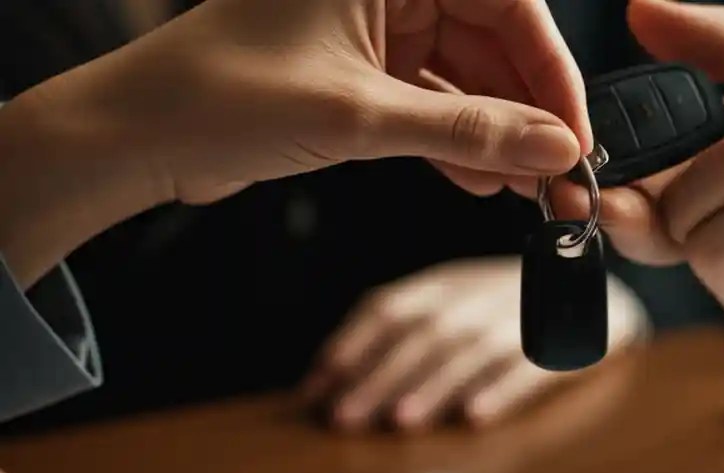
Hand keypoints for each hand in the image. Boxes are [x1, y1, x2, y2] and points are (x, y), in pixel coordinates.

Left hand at [0, 0, 590, 286]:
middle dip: (527, 110)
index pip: (505, 1)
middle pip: (493, 40)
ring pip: (468, 78)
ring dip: (498, 135)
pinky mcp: (363, 74)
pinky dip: (460, 144)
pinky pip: (435, 105)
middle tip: (560, 170)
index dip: (549, 67)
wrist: (136, 139)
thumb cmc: (217, 95)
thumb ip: (468, 132)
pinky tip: (485, 183)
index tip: (574, 129)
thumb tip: (554, 146)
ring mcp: (375, 30)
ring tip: (528, 188)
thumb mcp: (359, 118)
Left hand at [300, 257, 648, 429]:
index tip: (319, 387)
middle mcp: (481, 294)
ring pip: (473, 348)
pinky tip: (476, 416)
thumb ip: (401, 334)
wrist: (599, 287)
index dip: (352, 344)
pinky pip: (533, 365)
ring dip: (434, 385)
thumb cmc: (510, 306)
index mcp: (448, 282)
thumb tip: (326, 381)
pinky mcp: (566, 342)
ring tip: (402, 421)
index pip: (390, 306)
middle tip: (346, 418)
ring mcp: (526, 315)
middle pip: (426, 332)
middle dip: (382, 376)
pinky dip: (503, 390)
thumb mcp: (456, 303)